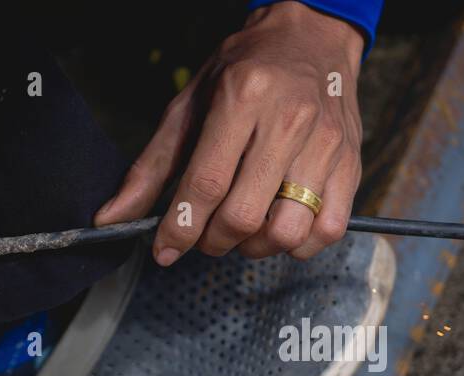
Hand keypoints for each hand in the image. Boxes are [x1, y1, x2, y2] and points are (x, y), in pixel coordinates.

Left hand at [94, 1, 364, 261]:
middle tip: (204, 235)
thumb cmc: (243, 73)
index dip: (180, 229)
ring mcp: (327, 144)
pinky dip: (297, 245)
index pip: (207, 184)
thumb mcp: (187, 106)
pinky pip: (327, 231)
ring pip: (286, 231)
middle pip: (243, 216)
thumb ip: (150, 168)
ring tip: (242, 231)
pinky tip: (277, 226)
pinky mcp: (352, 163)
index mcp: (243, 98)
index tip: (164, 250)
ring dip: (253, 248)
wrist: (312, 37)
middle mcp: (289, 120)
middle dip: (212, 242)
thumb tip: (111, 218)